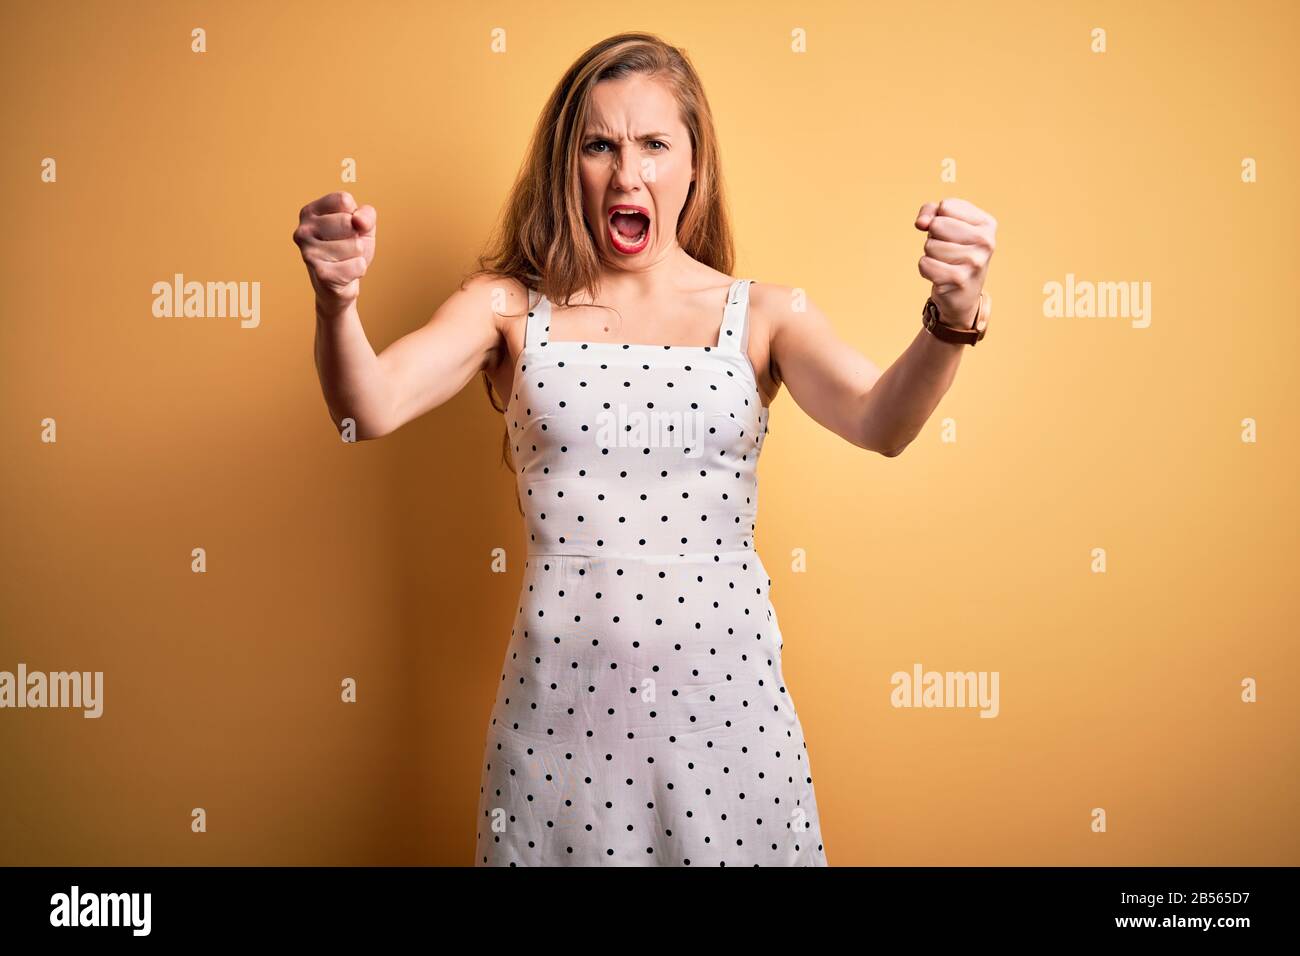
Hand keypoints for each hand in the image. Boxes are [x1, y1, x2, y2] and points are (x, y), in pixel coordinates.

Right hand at [292, 191, 376, 314]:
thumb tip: (359, 221)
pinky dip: (359, 270)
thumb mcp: (362, 226)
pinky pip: (358, 266)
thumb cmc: (348, 249)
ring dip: (358, 256)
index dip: (356, 216)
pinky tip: (345, 273)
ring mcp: (309, 253)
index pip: (344, 200)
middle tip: (346, 247)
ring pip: (356, 245)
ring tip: (344, 260)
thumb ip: (366, 214)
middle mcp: (303, 230)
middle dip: (357, 237)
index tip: (348, 227)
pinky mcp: (321, 274)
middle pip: (349, 222)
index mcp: (310, 212)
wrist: (340, 285)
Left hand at [914, 198, 996, 328]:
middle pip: (936, 225)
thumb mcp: (946, 225)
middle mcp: (986, 241)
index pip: (946, 206)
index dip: (938, 219)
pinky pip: (924, 264)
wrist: (962, 294)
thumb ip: (931, 211)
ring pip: (929, 245)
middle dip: (934, 238)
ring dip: (930, 255)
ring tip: (946, 264)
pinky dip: (926, 269)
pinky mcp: (959, 279)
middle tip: (948, 251)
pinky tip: (940, 276)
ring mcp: (975, 261)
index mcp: (987, 224)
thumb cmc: (953, 253)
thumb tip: (921, 223)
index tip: (950, 233)